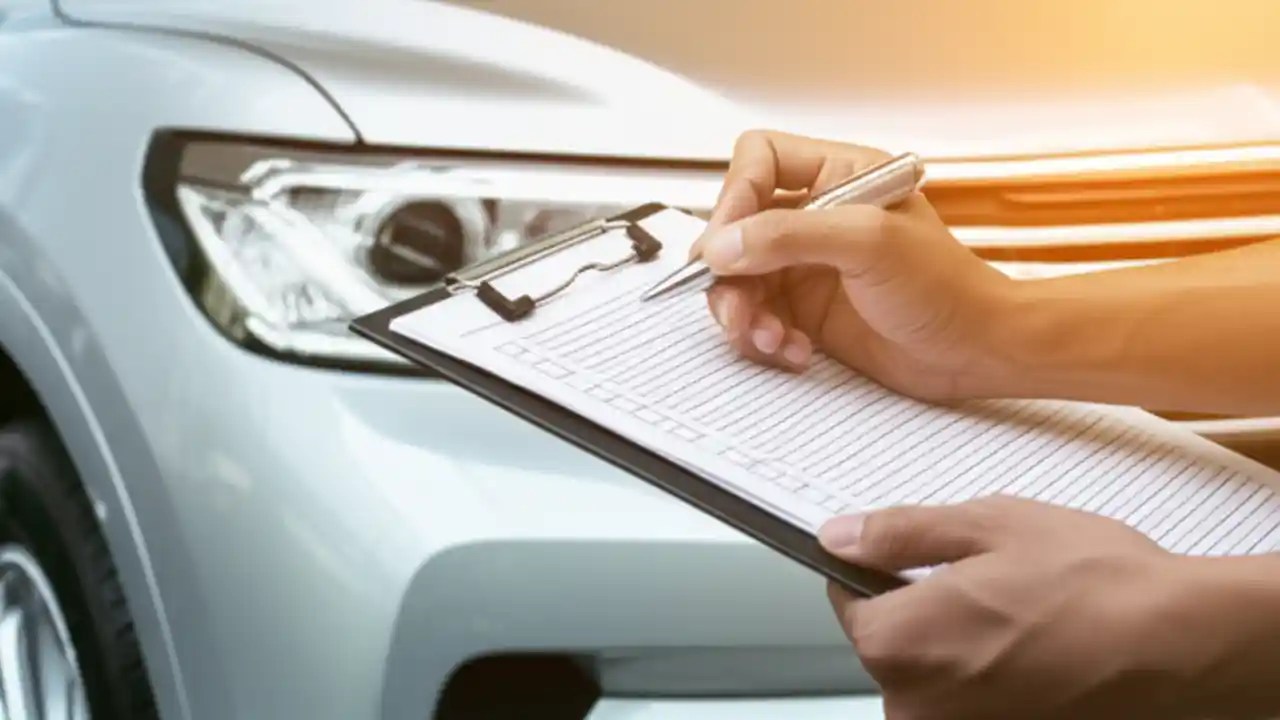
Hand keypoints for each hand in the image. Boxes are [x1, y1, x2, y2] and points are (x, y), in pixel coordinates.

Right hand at [696, 130, 1017, 400]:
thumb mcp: (869, 244)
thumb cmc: (947, 289)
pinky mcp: (806, 309)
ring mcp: (808, 264)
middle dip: (728, 271)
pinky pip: (757, 316)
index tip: (725, 244)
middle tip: (734, 306)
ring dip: (741, 312)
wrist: (974, 351)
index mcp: (838, 175)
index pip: (758, 161)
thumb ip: (789, 236)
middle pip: (737, 226)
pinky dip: (762, 337)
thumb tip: (722, 244)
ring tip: (766, 337)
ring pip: (738, 277)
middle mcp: (816, 215)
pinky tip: (793, 350)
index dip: (734, 198)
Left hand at [818, 495, 1271, 719]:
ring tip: (1019, 618)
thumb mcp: (985, 526)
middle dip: (922, 612)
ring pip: (930, 679)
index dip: (876, 572)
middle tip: (986, 584)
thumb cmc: (1094, 584)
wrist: (1180, 644)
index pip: (847, 603)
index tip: (904, 559)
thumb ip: (898, 534)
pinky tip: (1032, 650)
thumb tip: (841, 536)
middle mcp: (915, 704)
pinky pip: (968, 703)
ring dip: (958, 648)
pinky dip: (988, 679)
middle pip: (889, 646)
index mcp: (896, 642)